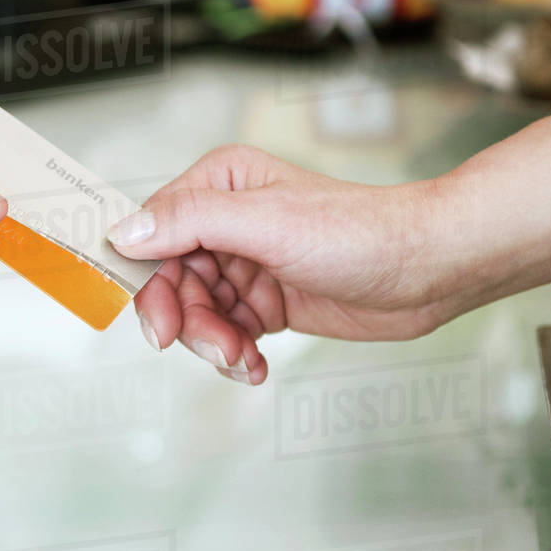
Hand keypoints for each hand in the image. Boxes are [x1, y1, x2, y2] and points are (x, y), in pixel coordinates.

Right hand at [107, 146, 450, 385]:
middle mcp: (225, 221)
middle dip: (187, 320)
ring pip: (196, 312)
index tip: (155, 323)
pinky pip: (225, 332)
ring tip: (243, 359)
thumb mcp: (266, 222)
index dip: (144, 278)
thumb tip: (123, 233)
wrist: (427, 272)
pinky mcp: (264, 300)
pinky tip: (254, 365)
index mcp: (219, 184)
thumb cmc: (359, 232)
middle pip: (170, 280)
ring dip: (213, 343)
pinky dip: (233, 354)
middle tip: (214, 347)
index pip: (152, 232)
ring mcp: (244, 262)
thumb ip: (190, 222)